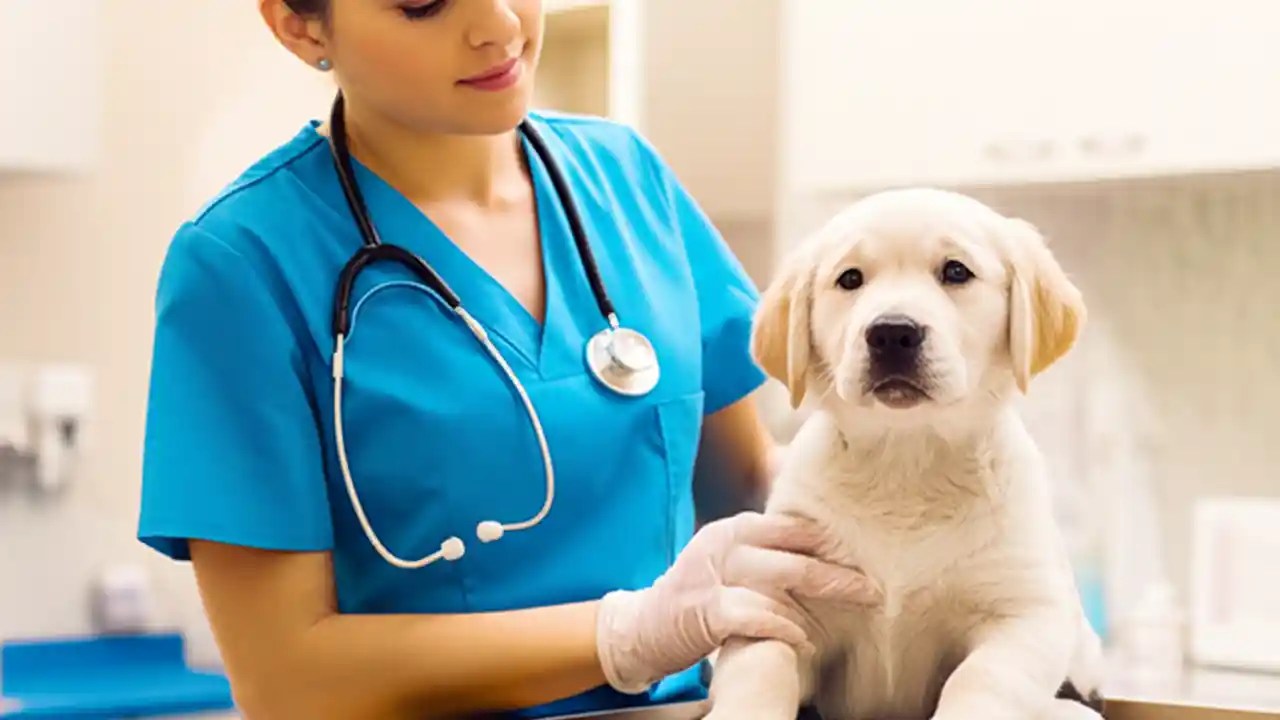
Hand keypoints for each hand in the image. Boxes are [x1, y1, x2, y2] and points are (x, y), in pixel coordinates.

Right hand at [594, 511, 881, 692]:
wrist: (640, 627)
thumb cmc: (694, 598)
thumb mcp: (724, 561)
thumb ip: (761, 554)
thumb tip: (816, 553)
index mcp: (733, 529)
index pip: (793, 526)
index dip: (831, 542)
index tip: (861, 558)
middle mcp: (725, 544)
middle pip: (796, 551)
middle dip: (840, 571)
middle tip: (872, 588)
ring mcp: (714, 575)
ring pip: (782, 578)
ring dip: (823, 597)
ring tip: (853, 608)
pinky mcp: (705, 609)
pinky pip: (756, 615)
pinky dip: (785, 627)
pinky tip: (804, 640)